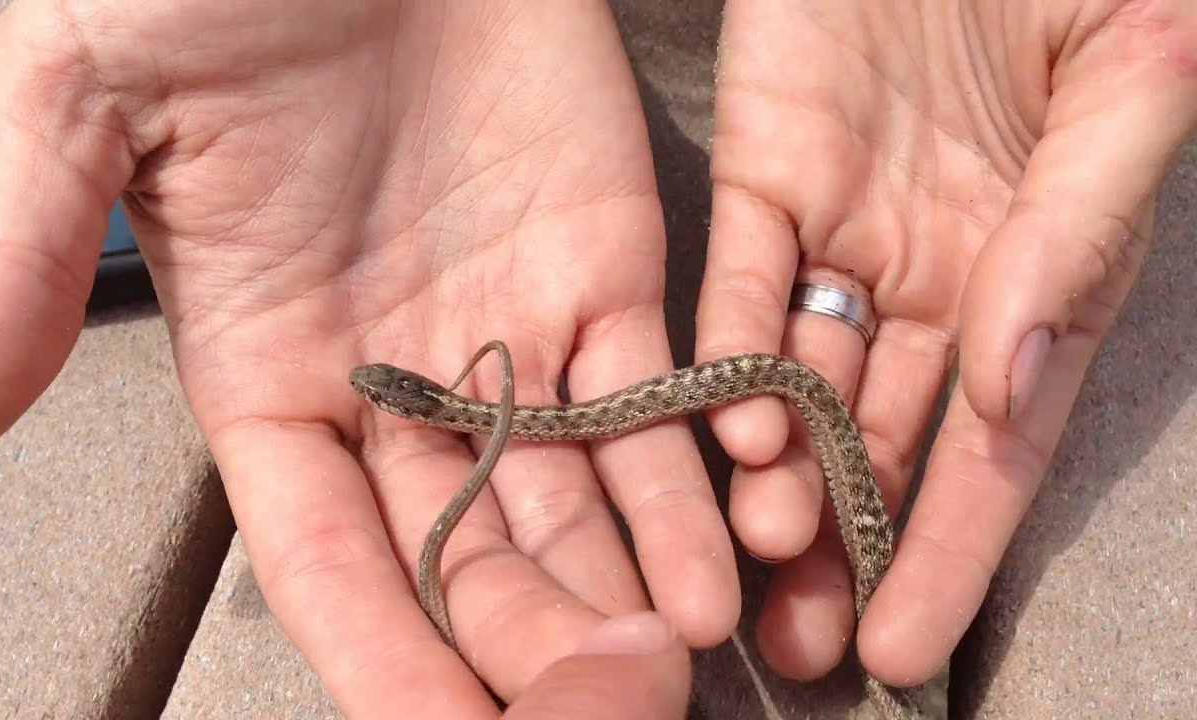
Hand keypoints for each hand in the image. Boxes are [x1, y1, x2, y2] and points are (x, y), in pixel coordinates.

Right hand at [0, 0, 737, 714]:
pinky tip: (716, 565)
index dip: (380, 652)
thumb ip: (23, 268)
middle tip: (592, 717)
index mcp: (270, 367)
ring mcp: (511, 328)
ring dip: (620, 591)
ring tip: (667, 674)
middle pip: (463, 551)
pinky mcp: (607, 263)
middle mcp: (397, 373)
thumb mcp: (81, 105)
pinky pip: (656, 394)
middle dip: (524, 646)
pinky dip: (684, 479)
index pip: (324, 553)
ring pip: (570, 496)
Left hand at [698, 0, 1196, 686]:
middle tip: (798, 642)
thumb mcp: (1132, 81)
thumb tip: (1017, 381)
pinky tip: (723, 430)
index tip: (905, 646)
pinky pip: (739, 282)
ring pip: (800, 382)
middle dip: (842, 542)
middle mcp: (937, 276)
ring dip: (774, 473)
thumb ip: (1078, 229)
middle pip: (881, 440)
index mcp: (1036, 272)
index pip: (990, 443)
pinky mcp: (765, 173)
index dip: (949, 546)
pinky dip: (729, 356)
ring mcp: (845, 230)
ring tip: (753, 553)